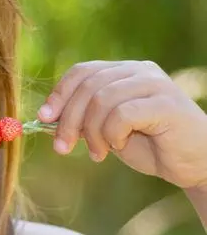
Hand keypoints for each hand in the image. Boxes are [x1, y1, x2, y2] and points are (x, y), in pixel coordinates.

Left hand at [38, 60, 206, 190]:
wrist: (195, 163)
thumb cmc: (151, 145)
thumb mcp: (107, 129)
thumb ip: (83, 118)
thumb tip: (46, 116)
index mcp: (124, 71)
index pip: (82, 71)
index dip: (59, 94)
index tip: (42, 118)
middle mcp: (139, 71)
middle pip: (87, 86)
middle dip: (68, 119)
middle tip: (62, 147)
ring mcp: (155, 84)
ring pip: (101, 100)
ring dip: (91, 131)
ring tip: (98, 152)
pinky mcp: (167, 104)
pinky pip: (122, 114)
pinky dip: (111, 134)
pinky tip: (117, 147)